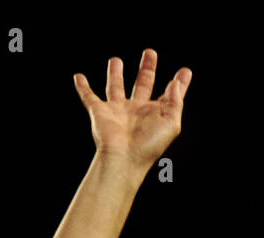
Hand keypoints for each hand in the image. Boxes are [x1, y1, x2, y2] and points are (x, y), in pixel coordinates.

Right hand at [74, 49, 190, 169]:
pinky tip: (78, 77)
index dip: (178, 84)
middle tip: (150, 53)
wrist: (123, 158)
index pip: (169, 95)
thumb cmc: (149, 145)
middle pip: (143, 84)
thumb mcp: (171, 124)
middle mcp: (136, 110)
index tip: (185, 71)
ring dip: (115, 73)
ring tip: (115, 60)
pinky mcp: (99, 112)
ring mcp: (117, 111)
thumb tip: (175, 83)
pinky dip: (82, 88)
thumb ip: (175, 101)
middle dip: (147, 69)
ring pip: (115, 87)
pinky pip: (89, 97)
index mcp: (155, 114)